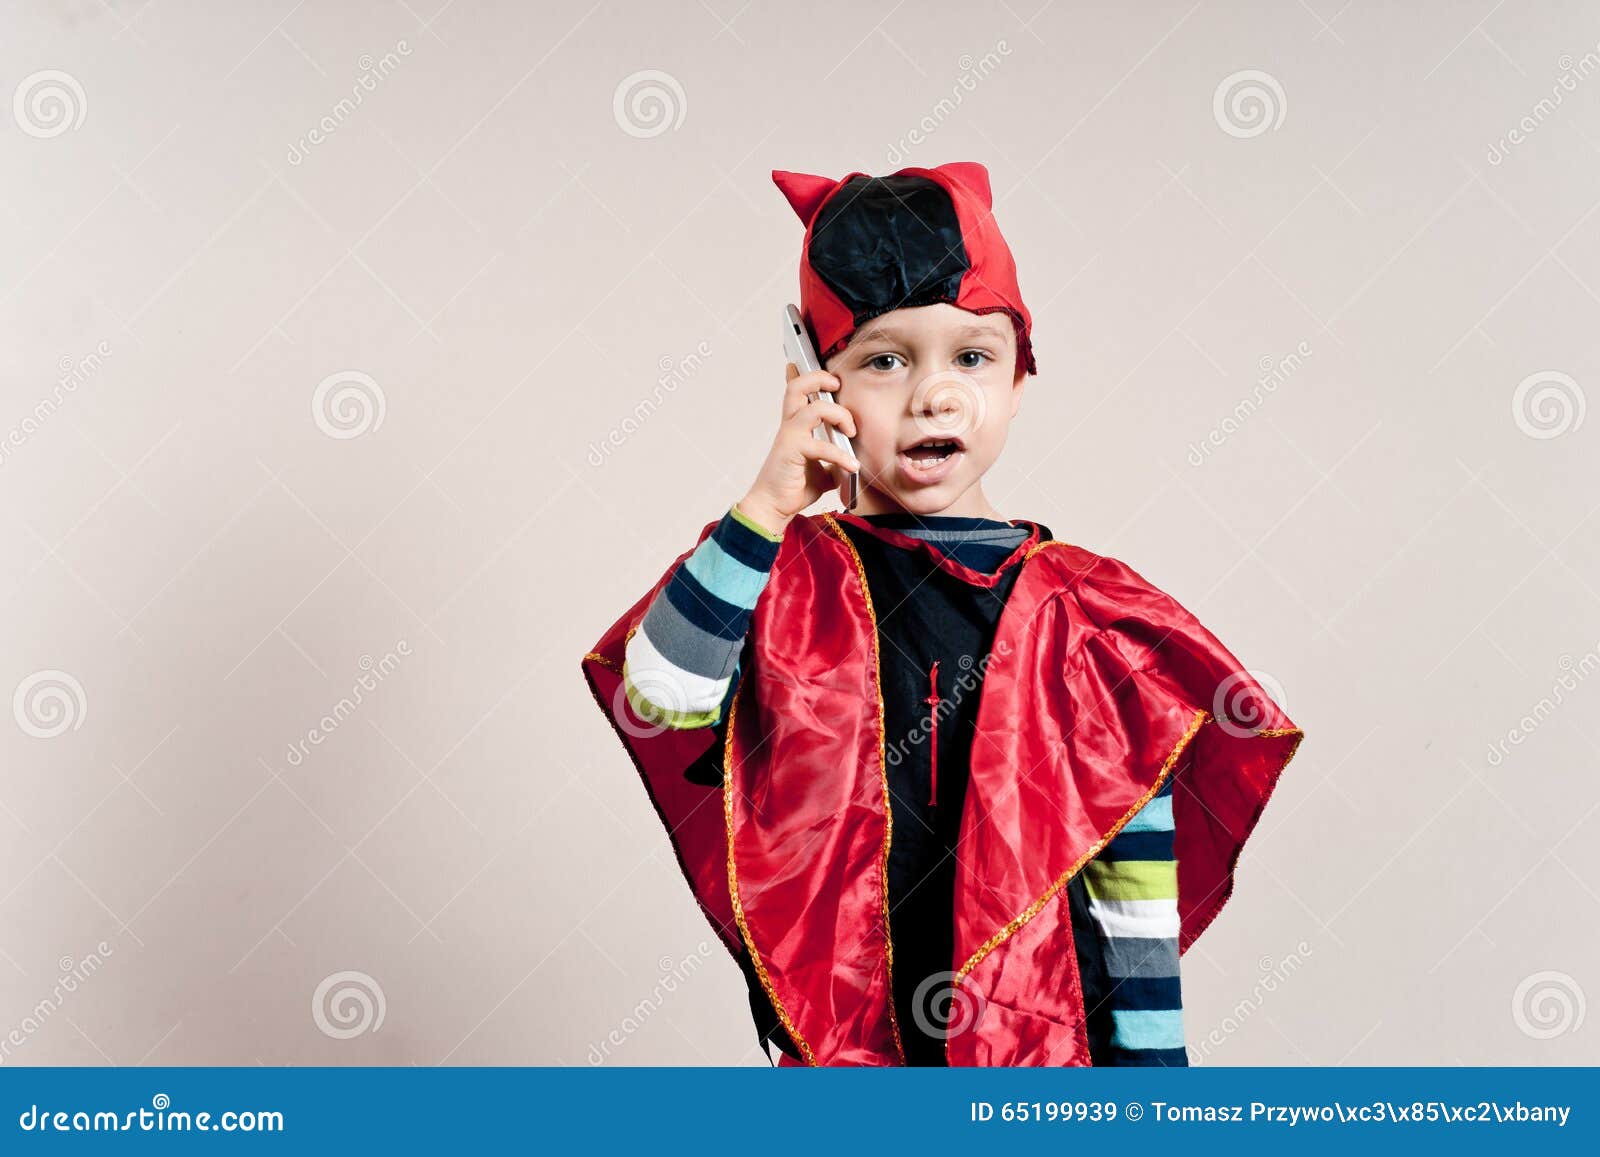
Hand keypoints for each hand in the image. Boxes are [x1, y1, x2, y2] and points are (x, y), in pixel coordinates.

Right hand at [737, 362, 859, 536]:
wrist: (774, 506)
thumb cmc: (794, 486)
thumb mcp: (823, 470)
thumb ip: (836, 460)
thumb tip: (855, 460)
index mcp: (795, 426)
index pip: (795, 392)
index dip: (802, 373)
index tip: (817, 367)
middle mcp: (790, 426)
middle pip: (797, 387)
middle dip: (820, 379)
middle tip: (837, 387)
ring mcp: (790, 437)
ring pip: (814, 408)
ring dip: (839, 415)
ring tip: (850, 431)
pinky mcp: (792, 452)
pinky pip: (820, 445)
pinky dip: (841, 456)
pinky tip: (852, 466)